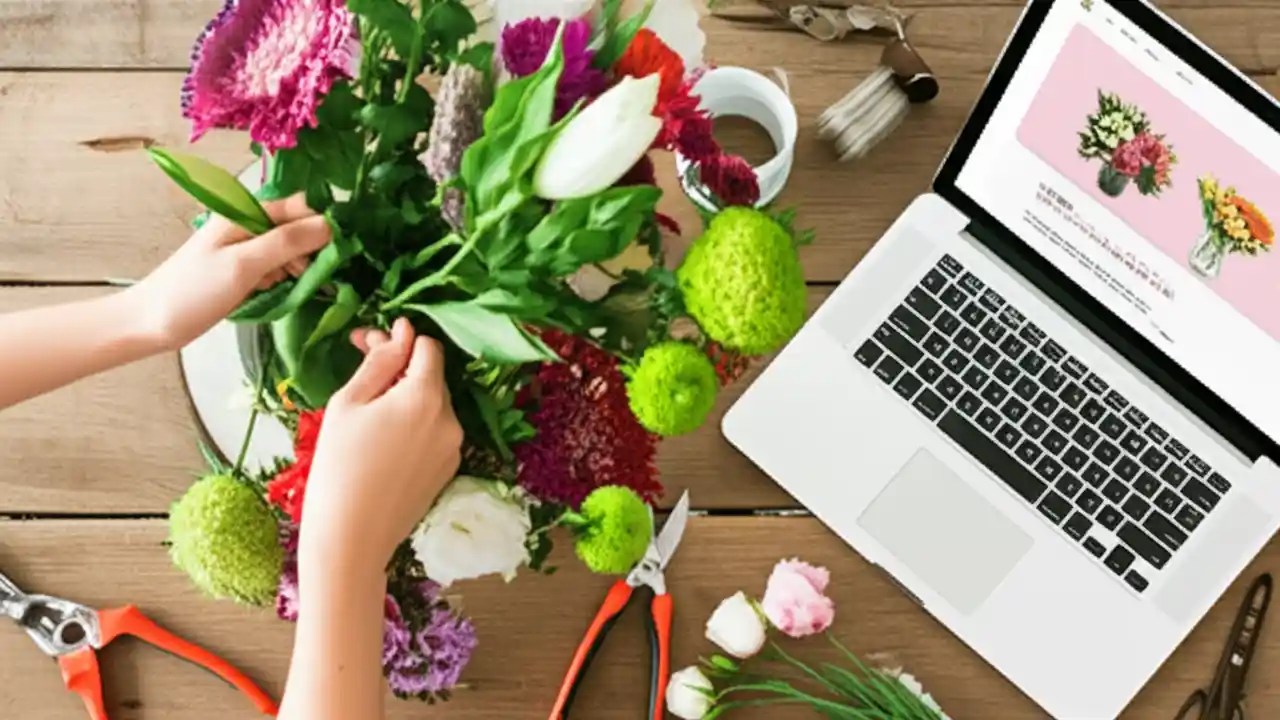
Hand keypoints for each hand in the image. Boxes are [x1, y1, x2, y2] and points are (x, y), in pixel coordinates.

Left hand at [126, 194, 330, 349]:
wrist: (149, 323)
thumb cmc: (192, 293)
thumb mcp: (244, 265)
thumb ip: (287, 242)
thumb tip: (330, 225)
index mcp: (242, 212)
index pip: (298, 204)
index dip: (322, 222)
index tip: (341, 248)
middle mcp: (245, 223)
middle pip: (296, 225)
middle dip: (313, 247)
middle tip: (314, 275)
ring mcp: (243, 246)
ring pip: (289, 247)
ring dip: (300, 265)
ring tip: (296, 286)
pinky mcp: (241, 268)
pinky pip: (276, 265)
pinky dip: (284, 277)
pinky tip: (279, 291)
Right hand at [300, 318, 463, 572]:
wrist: (351, 537)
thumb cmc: (338, 466)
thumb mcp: (349, 403)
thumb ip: (380, 361)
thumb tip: (402, 331)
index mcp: (426, 397)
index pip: (428, 347)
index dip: (399, 340)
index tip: (368, 344)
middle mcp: (450, 419)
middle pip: (432, 375)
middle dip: (401, 369)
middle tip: (361, 374)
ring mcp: (454, 446)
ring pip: (434, 404)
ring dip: (407, 398)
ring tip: (367, 416)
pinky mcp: (449, 469)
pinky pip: (435, 432)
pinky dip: (415, 426)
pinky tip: (383, 443)